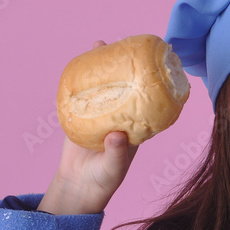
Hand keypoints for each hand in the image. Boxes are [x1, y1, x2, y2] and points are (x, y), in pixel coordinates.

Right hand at [38, 41, 138, 214]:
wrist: (78, 187)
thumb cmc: (104, 180)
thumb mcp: (114, 167)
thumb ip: (117, 153)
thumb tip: (117, 135)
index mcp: (136, 125)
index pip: (147, 97)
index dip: (150, 79)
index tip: (152, 59)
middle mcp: (120, 115)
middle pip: (125, 85)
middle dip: (124, 64)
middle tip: (123, 43)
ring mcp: (100, 114)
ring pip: (103, 85)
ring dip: (101, 66)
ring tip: (100, 45)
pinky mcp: (80, 116)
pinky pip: (81, 94)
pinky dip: (80, 79)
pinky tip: (78, 64)